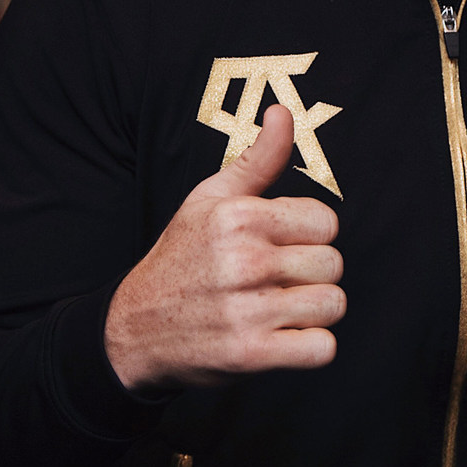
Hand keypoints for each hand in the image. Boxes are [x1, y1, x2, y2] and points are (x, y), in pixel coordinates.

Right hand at [105, 105, 345, 390]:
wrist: (133, 328)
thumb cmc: (181, 257)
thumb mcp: (210, 199)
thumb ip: (258, 159)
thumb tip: (283, 112)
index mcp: (239, 218)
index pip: (327, 222)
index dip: (309, 236)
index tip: (280, 247)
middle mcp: (243, 262)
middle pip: (334, 264)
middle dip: (312, 275)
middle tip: (275, 282)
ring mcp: (247, 311)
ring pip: (333, 305)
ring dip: (313, 312)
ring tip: (279, 308)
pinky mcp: (250, 355)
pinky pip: (322, 349)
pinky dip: (309, 347)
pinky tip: (282, 337)